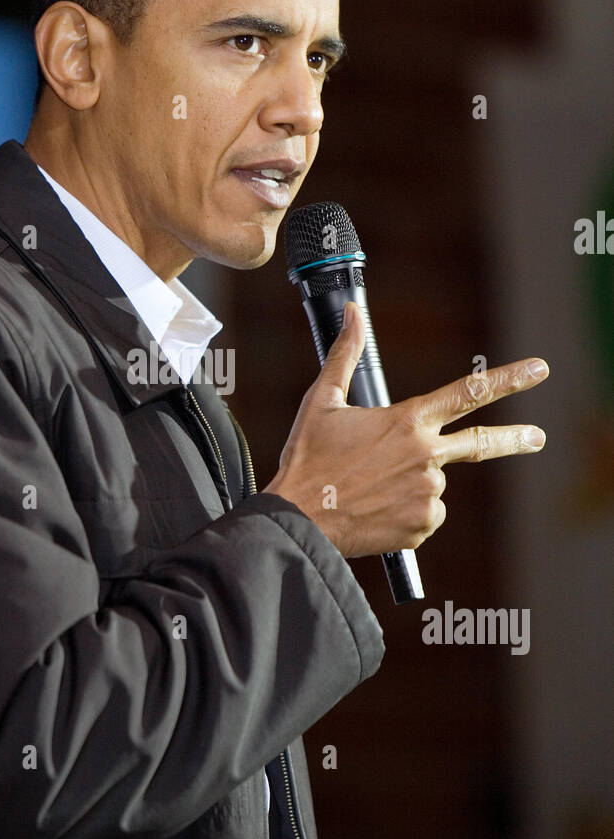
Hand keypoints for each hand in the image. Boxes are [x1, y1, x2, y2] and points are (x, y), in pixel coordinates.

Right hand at [263, 302, 548, 557]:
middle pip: (480, 443)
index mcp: (408, 421)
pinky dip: (406, 512)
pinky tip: (376, 510)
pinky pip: (424, 514)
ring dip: (410, 482)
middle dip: (515, 438)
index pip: (469, 392)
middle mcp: (426, 456)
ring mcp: (427, 492)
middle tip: (538, 437)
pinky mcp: (422, 525)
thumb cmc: (308, 459)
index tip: (539, 369)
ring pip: (432, 482)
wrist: (299, 518)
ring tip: (369, 488)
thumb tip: (352, 312)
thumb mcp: (323, 401)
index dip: (509, 378)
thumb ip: (345, 354)